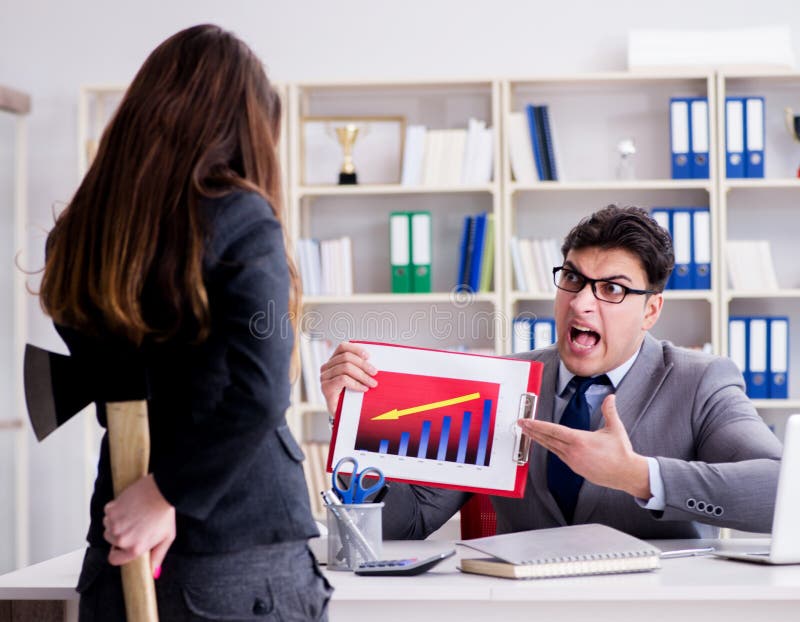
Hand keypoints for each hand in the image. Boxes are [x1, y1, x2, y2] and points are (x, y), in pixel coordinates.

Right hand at [103, 474, 175, 573]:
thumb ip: (158, 557)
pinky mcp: (111, 510)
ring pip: (108, 526)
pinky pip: (108, 513)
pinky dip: (115, 509)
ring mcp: (114, 524)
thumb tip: (154, 572)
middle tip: (134, 525)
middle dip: (119, 534)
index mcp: (133, 549)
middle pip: (111, 541)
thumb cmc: (165, 513)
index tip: (122, 546)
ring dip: (116, 521)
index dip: (118, 552)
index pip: (114, 559)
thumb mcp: (166, 538)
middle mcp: (121, 539)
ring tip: (133, 514)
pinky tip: (128, 506)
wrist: (162, 491)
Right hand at [319, 341, 377, 414]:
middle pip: (346, 357)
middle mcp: (326, 368)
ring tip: (372, 383)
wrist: (343, 415)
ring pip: (345, 368)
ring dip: (362, 375)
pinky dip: (356, 383)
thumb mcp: (356, 377)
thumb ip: (359, 367)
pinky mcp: (326, 388)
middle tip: (375, 373)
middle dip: (363, 365)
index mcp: (333, 362)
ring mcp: (325, 378)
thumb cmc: (351, 395)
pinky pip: (343, 379)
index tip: (368, 356)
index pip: (342, 347)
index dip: (356, 349)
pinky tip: (363, 388)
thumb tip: (373, 359)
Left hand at [517, 394, 650, 498]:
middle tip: (521, 424)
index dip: (538, 425)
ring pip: (552, 448)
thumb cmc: (621, 453)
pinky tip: (546, 444)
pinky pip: (559, 455)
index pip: (553, 430)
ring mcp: (573, 462)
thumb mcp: (615, 429)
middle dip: (533, 431)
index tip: (526, 421)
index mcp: (580, 441)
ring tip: (529, 433)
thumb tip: (611, 397)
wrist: (626, 474)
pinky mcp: (575, 468)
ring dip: (539, 440)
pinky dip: (551, 448)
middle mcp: (573, 452)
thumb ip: (610, 411)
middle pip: (548, 439)